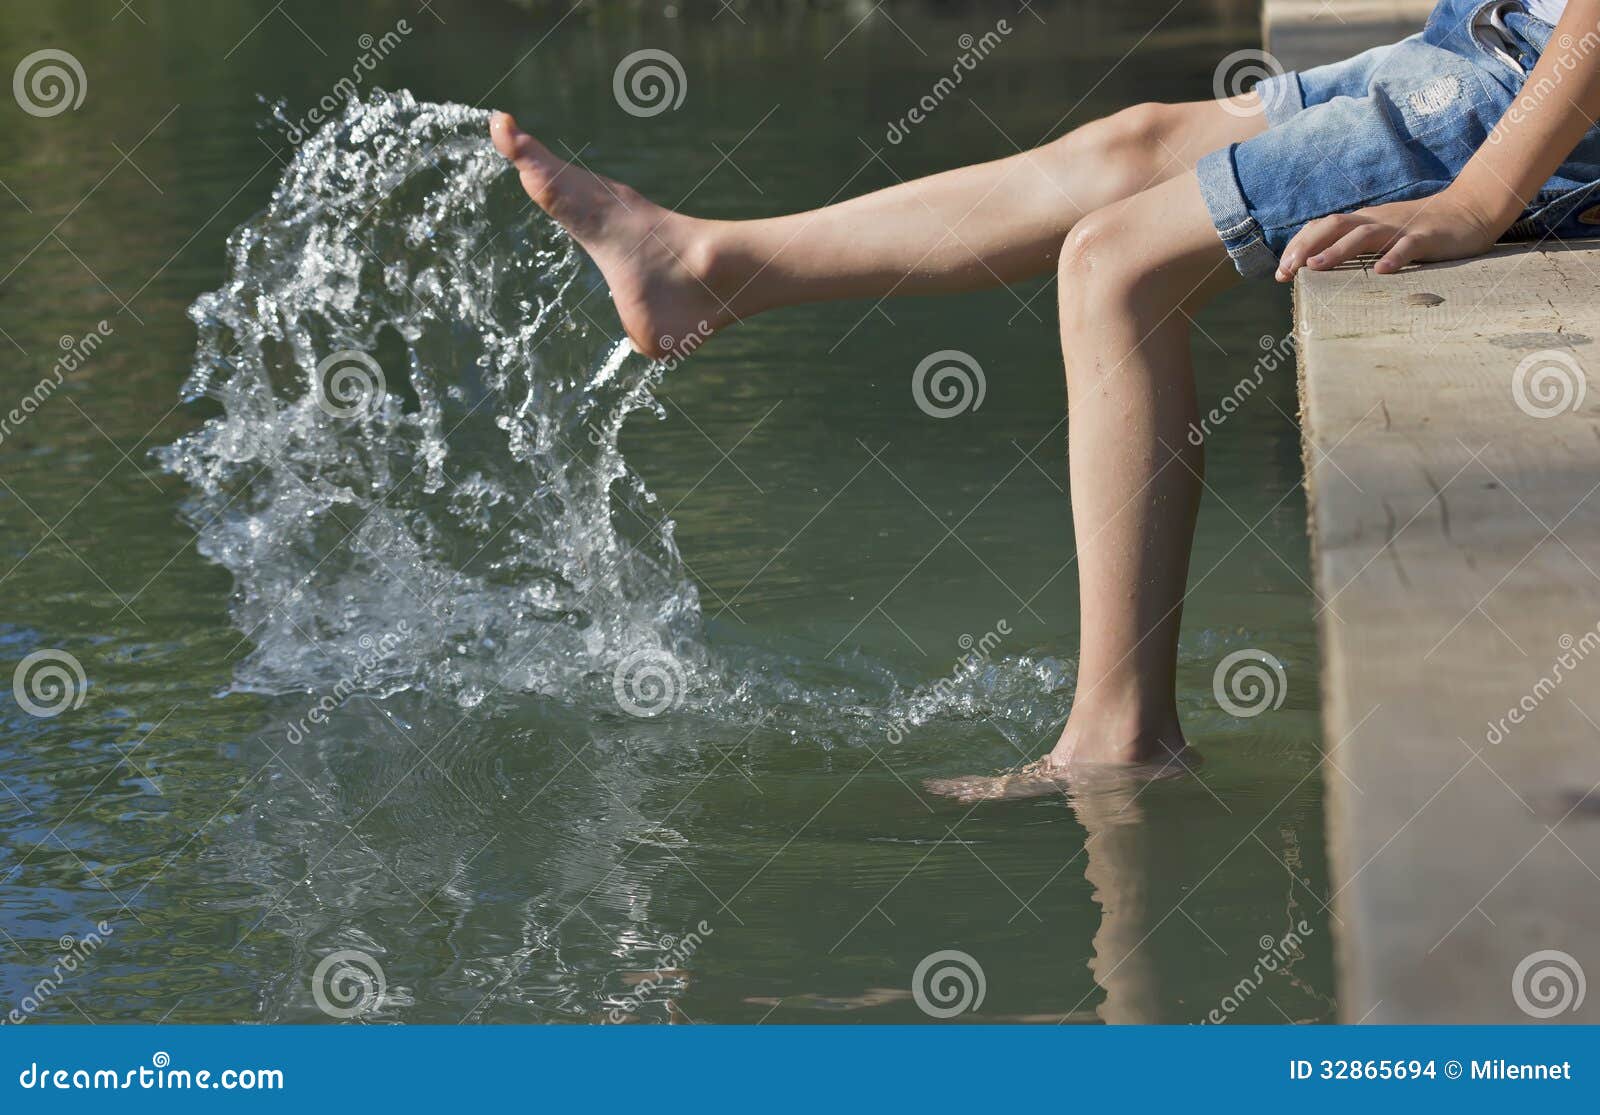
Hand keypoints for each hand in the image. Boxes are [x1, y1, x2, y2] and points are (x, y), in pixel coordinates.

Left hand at [1274, 190, 1503, 280]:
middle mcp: (1376, 221)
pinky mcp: (1426, 237)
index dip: (1297, 246)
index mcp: (1362, 221)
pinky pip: (1407, 247)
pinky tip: (1381, 272)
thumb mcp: (1381, 233)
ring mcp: (1401, 228)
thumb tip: (1318, 263)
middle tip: (1287, 270)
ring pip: (1364, 235)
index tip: (1280, 272)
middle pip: (1333, 226)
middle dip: (1305, 247)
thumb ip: (1354, 244)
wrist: (1470, 209)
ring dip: (1337, 251)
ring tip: (1316, 267)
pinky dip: (1393, 258)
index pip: (1321, 228)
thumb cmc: (1418, 228)